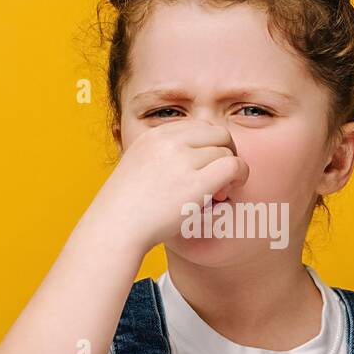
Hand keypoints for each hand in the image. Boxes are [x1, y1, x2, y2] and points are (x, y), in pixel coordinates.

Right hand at [86, 119, 250, 253]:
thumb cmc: (124, 208)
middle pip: (217, 133)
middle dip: (225, 152)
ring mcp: (182, 160)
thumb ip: (162, 158)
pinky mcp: (195, 183)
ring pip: (226, 151)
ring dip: (230, 170)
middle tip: (221, 177)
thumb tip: (192, 160)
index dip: (209, 145)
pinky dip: (239, 175)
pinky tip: (229, 190)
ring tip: (219, 192)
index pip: (197, 126)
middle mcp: (169, 142)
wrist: (114, 227)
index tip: (205, 166)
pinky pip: (233, 166)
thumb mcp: (138, 167)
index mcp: (154, 135)